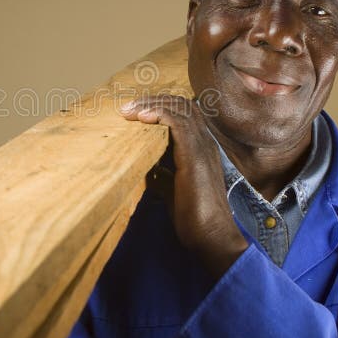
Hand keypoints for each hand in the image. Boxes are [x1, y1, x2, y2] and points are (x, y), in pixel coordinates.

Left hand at [120, 96, 247, 278]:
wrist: (211, 237)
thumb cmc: (193, 218)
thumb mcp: (171, 191)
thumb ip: (162, 176)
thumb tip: (146, 170)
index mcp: (200, 148)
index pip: (183, 112)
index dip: (159, 106)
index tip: (133, 112)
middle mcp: (204, 142)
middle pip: (180, 104)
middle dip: (152, 100)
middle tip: (126, 108)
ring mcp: (202, 147)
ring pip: (179, 109)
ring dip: (151, 105)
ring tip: (129, 111)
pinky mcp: (195, 156)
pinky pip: (179, 123)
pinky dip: (160, 114)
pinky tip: (142, 118)